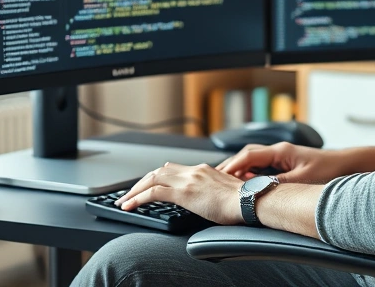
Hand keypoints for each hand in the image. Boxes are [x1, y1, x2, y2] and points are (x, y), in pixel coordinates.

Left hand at [115, 162, 244, 224]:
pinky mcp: (184, 192)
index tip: (149, 184)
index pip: (173, 168)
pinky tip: (130, 205)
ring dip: (136, 189)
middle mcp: (194, 171)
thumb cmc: (243, 201)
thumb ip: (213, 190)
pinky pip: (154, 192)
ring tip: (125, 200)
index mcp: (204, 169)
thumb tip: (209, 199)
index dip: (158, 176)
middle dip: (142, 181)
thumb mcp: (225, 191)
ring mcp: (188, 180)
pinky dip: (138, 198)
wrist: (249, 201)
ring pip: (152, 178)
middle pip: (159, 170)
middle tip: (131, 192)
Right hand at [216, 142, 339, 182]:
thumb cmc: (327, 170)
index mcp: (281, 150)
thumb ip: (279, 182)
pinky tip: (244, 183)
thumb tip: (258, 188)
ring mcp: (281, 156)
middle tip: (215, 178)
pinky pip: (261, 166)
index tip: (219, 175)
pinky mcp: (285, 163)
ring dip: (239, 170)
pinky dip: (250, 173)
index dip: (233, 166)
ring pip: (253, 160)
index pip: (249, 155)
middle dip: (231, 166)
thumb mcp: (302, 179)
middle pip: (247, 155)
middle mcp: (279, 150)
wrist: (344, 164)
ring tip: (225, 182)